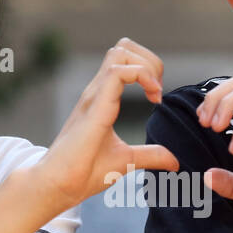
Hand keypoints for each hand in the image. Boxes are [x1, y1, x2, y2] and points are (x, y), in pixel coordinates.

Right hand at [34, 38, 178, 209]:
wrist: (59, 186)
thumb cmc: (84, 173)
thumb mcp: (127, 161)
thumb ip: (150, 156)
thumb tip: (174, 161)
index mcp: (102, 99)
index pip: (124, 60)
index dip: (148, 70)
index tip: (157, 98)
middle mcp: (97, 91)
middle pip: (123, 47)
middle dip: (149, 61)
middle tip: (157, 92)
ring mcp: (94, 96)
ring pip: (120, 52)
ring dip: (145, 66)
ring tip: (154, 94)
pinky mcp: (94, 106)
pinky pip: (118, 72)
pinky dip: (141, 76)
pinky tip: (151, 98)